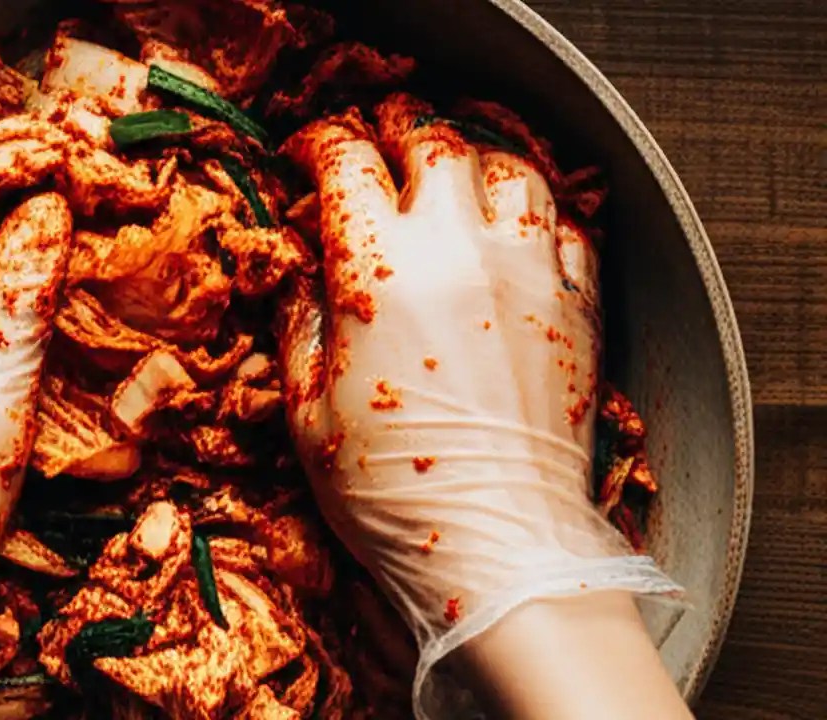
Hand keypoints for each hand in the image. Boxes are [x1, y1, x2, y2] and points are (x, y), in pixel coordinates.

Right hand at [277, 94, 681, 715]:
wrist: (497, 546)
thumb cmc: (391, 492)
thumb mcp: (306, 410)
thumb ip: (298, 321)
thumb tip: (298, 272)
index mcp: (378, 272)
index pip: (348, 161)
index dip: (320, 143)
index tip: (307, 152)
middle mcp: (459, 252)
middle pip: (434, 143)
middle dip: (398, 129)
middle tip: (379, 143)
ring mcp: (530, 274)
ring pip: (510, 167)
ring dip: (473, 161)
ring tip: (451, 180)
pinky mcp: (578, 307)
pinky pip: (567, 224)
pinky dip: (536, 212)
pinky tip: (515, 232)